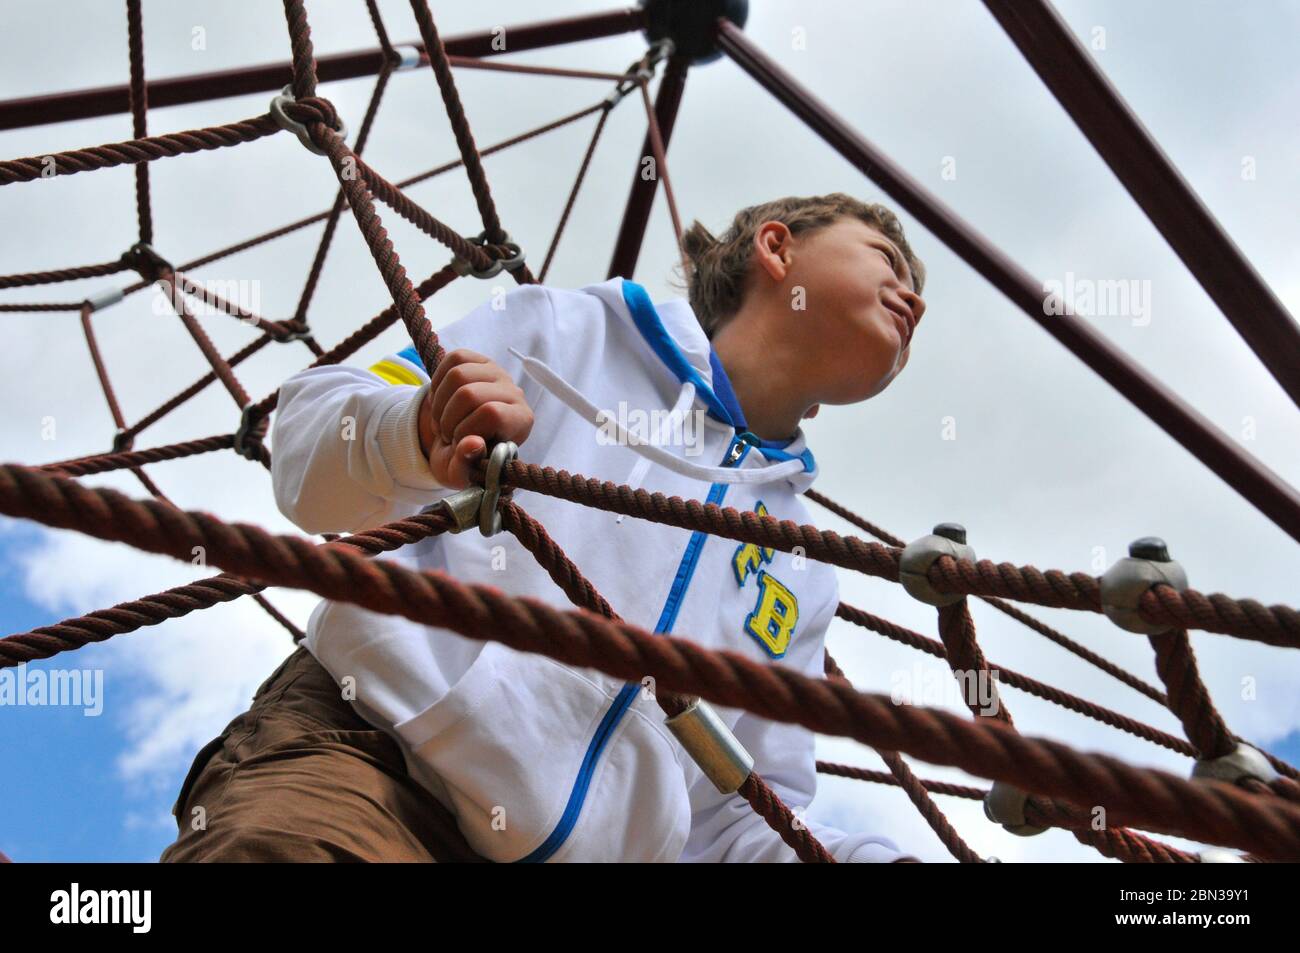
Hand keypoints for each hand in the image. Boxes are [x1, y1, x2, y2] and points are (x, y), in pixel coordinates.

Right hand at [418, 348, 533, 488]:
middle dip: (449, 419)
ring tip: (444, 421)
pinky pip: (452, 359)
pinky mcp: (478, 359)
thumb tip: (472, 444)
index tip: (460, 444)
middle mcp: (514, 392)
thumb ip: (467, 464)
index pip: (492, 413)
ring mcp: (496, 372)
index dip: (467, 429)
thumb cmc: (464, 459)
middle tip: (448, 435)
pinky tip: (442, 402)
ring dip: (440, 404)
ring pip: (458, 375)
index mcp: (520, 421)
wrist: (454, 441)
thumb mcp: (461, 473)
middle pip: (469, 394)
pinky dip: (438, 385)